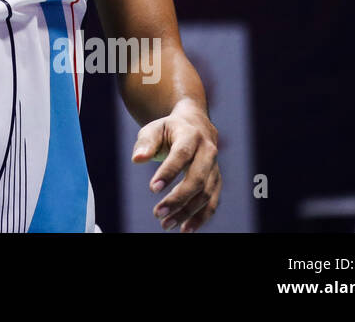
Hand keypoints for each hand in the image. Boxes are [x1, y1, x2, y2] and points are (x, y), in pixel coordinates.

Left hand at [131, 99, 219, 231]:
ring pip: (206, 194)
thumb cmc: (168, 130)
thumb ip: (145, 143)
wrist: (195, 126)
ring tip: (166, 224)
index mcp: (191, 135)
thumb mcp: (154, 129)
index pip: (181, 155)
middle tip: (158, 213)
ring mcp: (215, 168)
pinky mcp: (216, 181)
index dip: (168, 172)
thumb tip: (137, 159)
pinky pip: (213, 202)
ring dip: (187, 212)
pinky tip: (186, 228)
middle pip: (197, 178)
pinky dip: (201, 217)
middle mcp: (208, 151)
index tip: (153, 189)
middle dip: (178, 199)